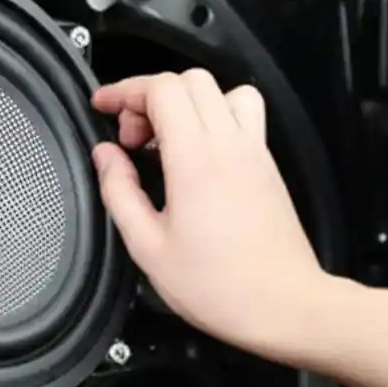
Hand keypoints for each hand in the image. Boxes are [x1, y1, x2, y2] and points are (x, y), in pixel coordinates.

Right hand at [91, 70, 339, 362]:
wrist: (284, 306)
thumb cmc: (219, 287)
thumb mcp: (147, 247)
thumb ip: (119, 192)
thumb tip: (106, 156)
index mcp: (196, 161)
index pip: (162, 89)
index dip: (125, 90)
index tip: (103, 106)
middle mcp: (230, 146)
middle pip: (190, 81)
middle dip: (150, 96)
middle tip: (131, 137)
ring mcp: (255, 153)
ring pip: (221, 91)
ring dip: (187, 103)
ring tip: (165, 140)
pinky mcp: (268, 167)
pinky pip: (242, 116)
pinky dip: (212, 118)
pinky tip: (194, 157)